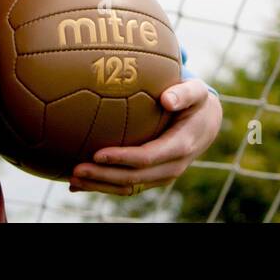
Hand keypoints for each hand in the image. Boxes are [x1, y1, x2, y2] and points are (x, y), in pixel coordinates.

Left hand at [68, 79, 221, 195]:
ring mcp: (163, 176)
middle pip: (133, 178)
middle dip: (103, 177)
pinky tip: (80, 183)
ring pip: (129, 188)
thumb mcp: (197, 91)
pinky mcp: (153, 178)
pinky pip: (128, 187)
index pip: (147, 157)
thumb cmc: (196, 101)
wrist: (207, 123)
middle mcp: (172, 167)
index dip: (121, 158)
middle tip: (75, 170)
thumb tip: (166, 99)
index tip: (97, 153)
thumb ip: (184, 93)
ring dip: (100, 186)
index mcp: (180, 146)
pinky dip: (104, 186)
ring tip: (72, 180)